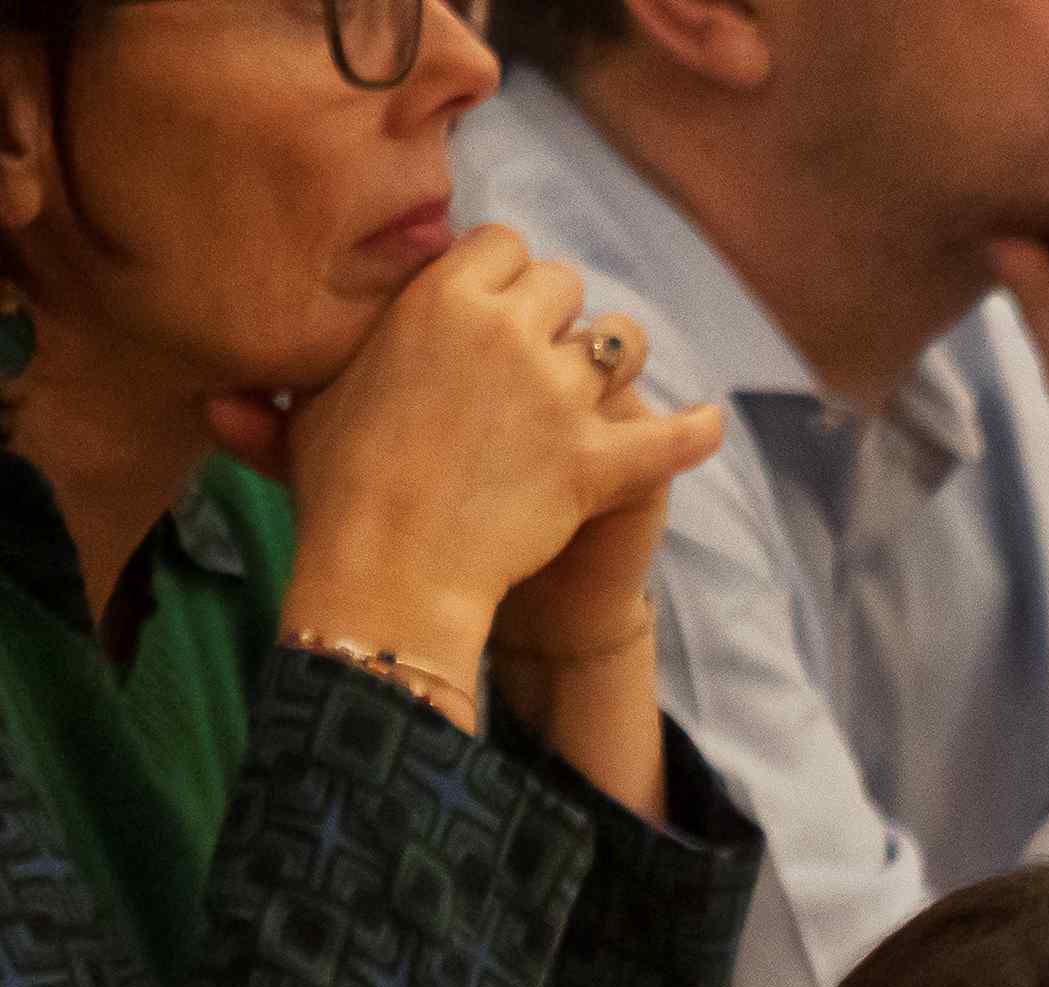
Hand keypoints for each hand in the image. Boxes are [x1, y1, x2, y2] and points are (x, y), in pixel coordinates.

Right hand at [261, 231, 727, 694]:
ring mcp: (560, 395)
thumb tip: (225, 385)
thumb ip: (293, 371)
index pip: (502, 244)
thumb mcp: (307, 407)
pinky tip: (710, 425)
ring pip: (621, 342)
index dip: (503, 274)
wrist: (386, 565)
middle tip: (542, 355)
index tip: (496, 305)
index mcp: (440, 296)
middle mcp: (508, 329)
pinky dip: (695, 433)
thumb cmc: (336, 487)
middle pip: (564, 285)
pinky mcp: (600, 460)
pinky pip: (671, 436)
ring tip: (601, 389)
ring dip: (613, 361)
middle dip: (556, 315)